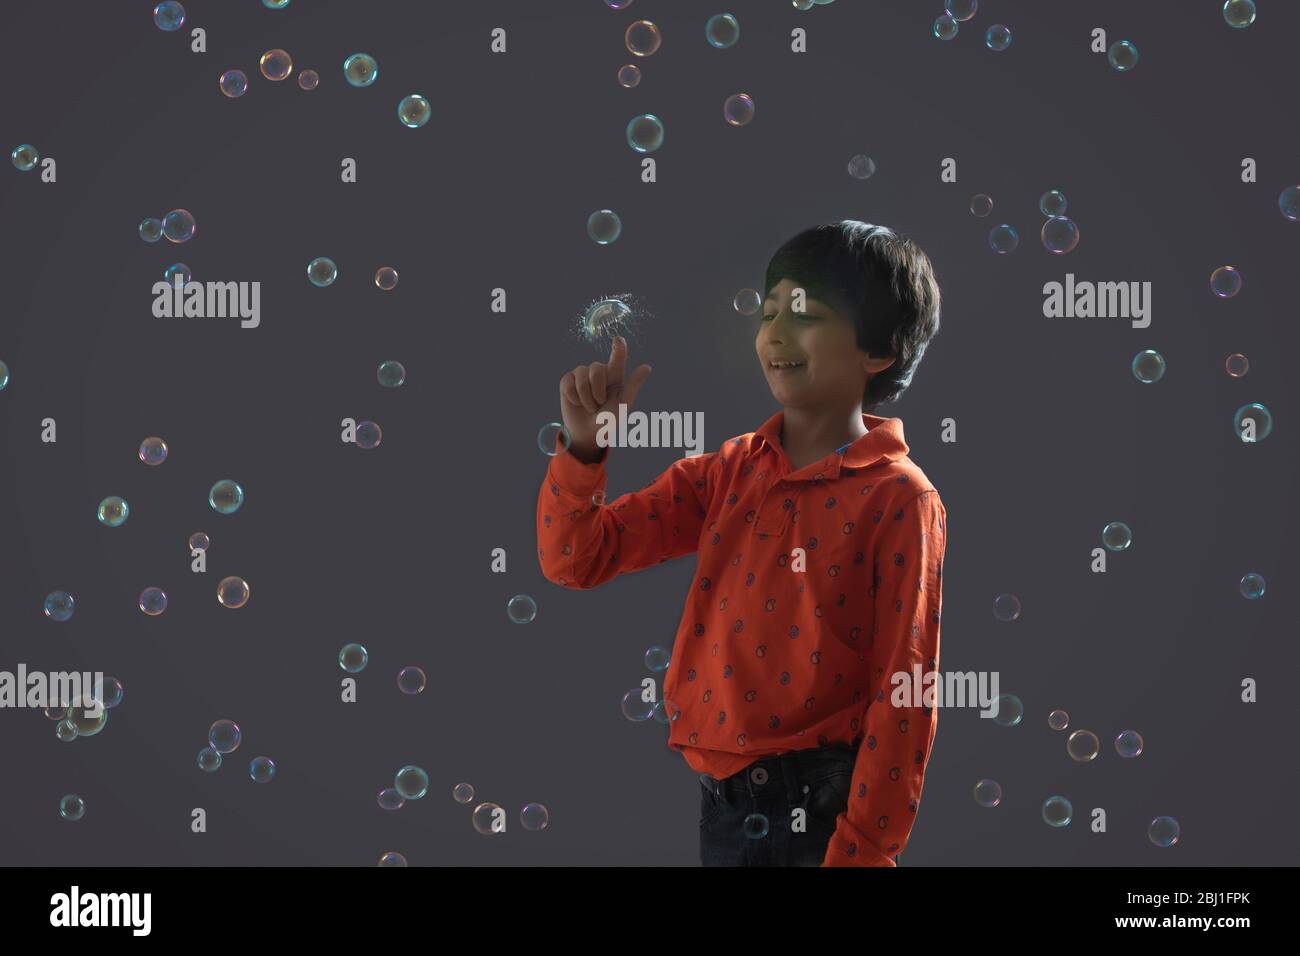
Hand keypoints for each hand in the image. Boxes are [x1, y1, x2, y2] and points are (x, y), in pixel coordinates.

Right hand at [558, 336, 651, 462]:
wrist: (588, 432)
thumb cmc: (609, 419)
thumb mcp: (623, 404)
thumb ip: (633, 385)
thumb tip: (647, 366)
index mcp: (614, 375)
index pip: (617, 358)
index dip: (618, 348)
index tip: (619, 340)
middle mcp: (598, 371)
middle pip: (596, 369)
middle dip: (597, 391)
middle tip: (599, 404)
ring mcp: (581, 374)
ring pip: (581, 376)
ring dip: (586, 397)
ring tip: (589, 406)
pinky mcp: (567, 381)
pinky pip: (568, 384)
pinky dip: (573, 398)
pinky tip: (576, 403)